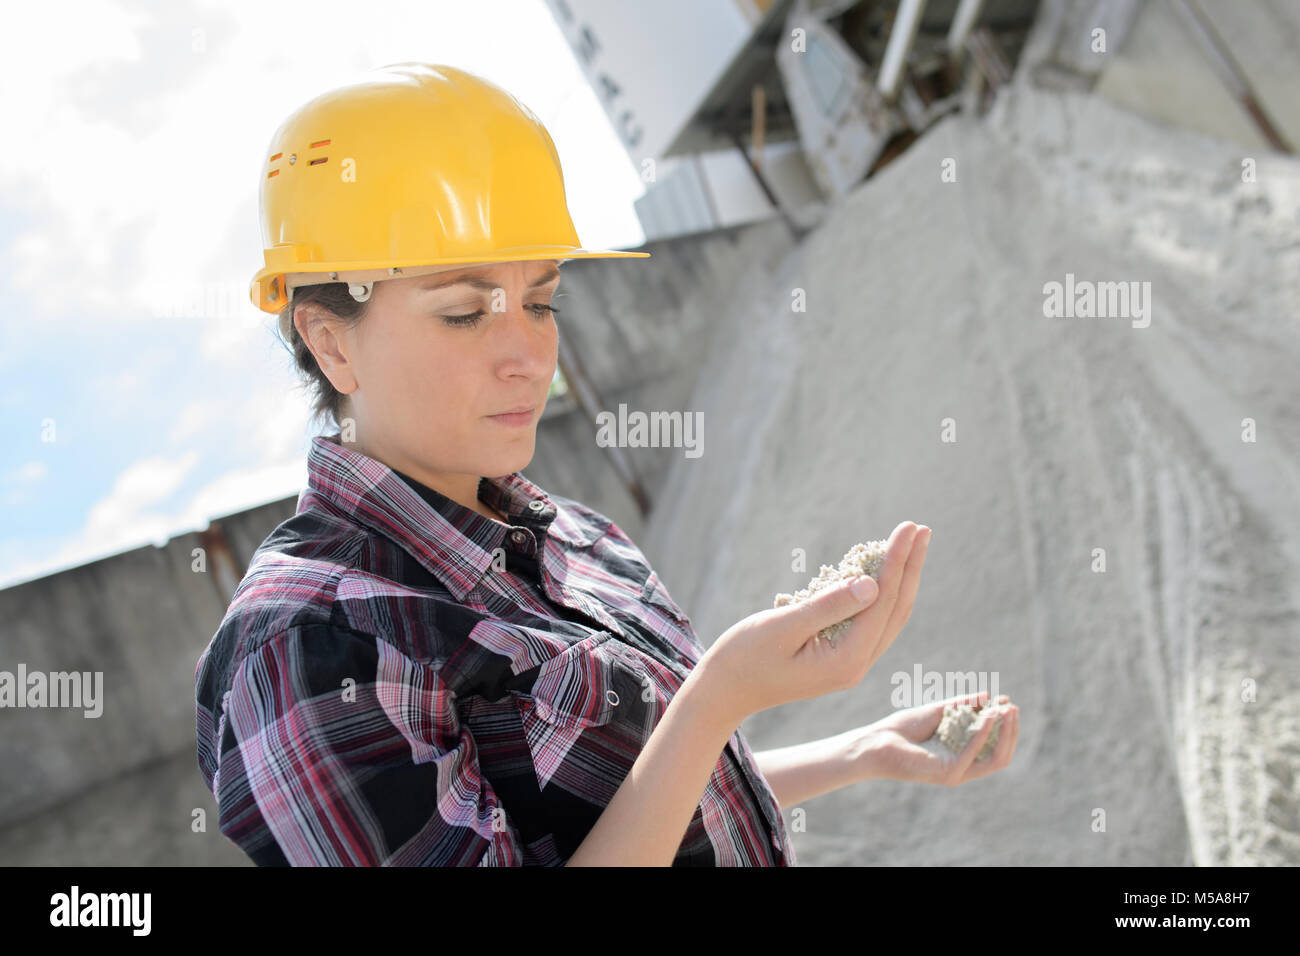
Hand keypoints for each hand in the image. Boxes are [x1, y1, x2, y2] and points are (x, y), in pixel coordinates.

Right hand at [696, 521, 931, 730]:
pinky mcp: (839, 657)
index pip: (883, 602)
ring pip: (887, 616)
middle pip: (895, 609)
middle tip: (922, 528)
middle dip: (910, 567)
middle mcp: (856, 665)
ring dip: (901, 579)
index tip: (908, 528)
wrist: (725, 691)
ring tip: (913, 544)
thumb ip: (828, 606)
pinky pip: (870, 621)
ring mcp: (849, 664)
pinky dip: (881, 593)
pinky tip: (882, 572)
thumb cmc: (745, 656)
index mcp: (846, 660)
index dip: (898, 561)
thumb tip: (872, 584)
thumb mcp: (783, 627)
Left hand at [862, 692, 1019, 784]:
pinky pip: (973, 753)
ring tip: (1007, 711)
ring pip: (995, 759)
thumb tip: (989, 695)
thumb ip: (963, 706)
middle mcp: (963, 766)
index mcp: (961, 754)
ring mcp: (957, 772)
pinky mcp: (949, 773)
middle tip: (1013, 707)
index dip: (1004, 725)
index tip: (1007, 702)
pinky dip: (983, 734)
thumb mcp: (939, 711)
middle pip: (999, 753)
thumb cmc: (903, 729)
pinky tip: (989, 716)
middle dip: (1010, 731)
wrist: (878, 742)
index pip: (993, 744)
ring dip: (1005, 734)